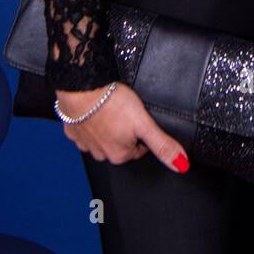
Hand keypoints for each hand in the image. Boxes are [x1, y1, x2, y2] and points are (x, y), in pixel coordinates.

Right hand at [55, 83, 189, 171]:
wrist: (81, 88)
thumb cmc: (112, 103)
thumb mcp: (145, 123)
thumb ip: (163, 144)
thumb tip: (181, 165)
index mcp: (119, 155)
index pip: (139, 148)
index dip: (143, 132)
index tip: (141, 120)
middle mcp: (100, 154)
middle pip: (121, 144)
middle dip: (125, 130)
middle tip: (126, 111)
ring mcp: (84, 143)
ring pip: (102, 138)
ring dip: (107, 126)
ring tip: (111, 108)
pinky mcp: (71, 130)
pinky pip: (85, 129)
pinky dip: (90, 121)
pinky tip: (94, 108)